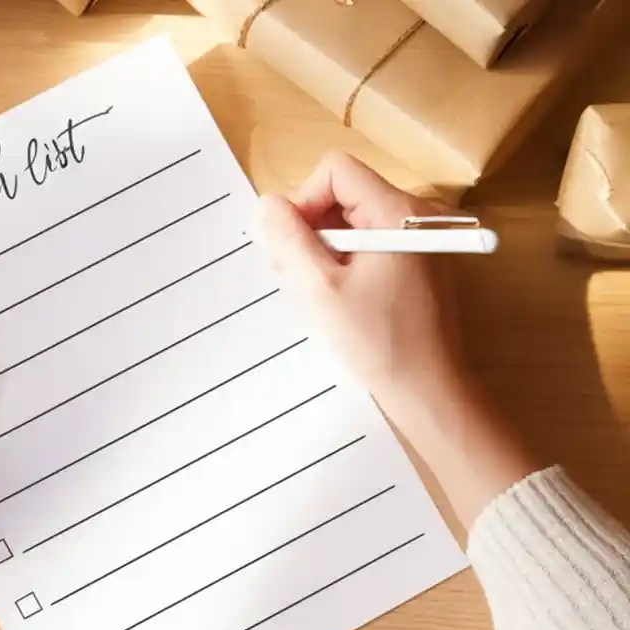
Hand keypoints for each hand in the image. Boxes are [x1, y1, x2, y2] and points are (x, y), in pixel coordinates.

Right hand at [258, 152, 536, 526]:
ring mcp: (421, 241)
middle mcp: (416, 216)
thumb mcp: (319, 288)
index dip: (303, 201)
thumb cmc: (377, 342)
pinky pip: (370, 245)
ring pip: (354, 222)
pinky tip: (340, 301)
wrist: (430, 391)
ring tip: (319, 294)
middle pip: (344, 195)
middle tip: (296, 276)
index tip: (291, 246)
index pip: (335, 171)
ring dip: (325, 252)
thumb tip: (266, 206)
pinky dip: (346, 265)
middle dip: (310, 230)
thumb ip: (288, 238)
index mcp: (397, 212)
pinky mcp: (420, 265)